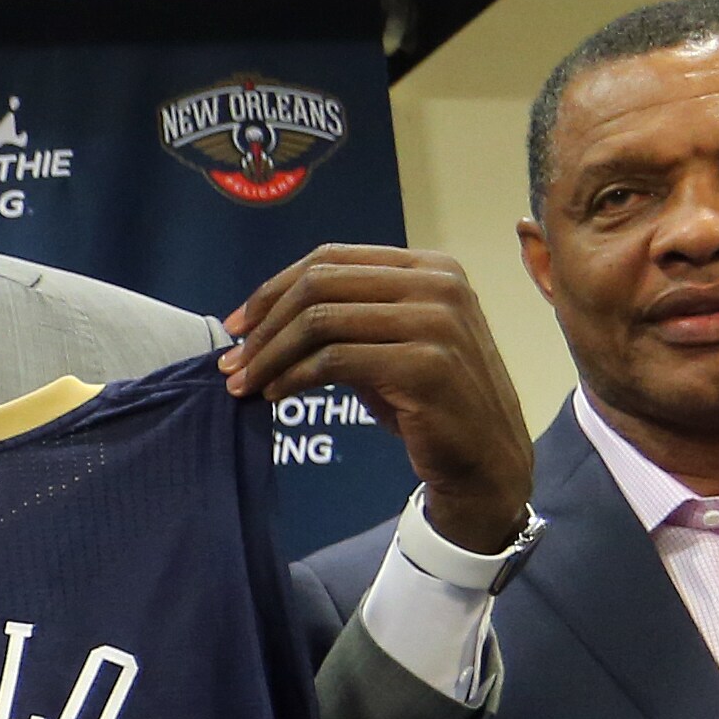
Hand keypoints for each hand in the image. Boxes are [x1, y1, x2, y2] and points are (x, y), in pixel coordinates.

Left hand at [219, 247, 535, 558]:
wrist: (485, 460)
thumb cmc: (430, 402)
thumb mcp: (388, 345)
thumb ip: (343, 319)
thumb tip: (262, 317)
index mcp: (430, 267)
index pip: (331, 258)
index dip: (274, 288)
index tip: (238, 324)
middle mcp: (438, 284)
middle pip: (320, 283)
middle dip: (265, 322)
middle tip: (232, 359)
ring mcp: (436, 321)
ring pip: (321, 320)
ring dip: (271, 354)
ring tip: (245, 382)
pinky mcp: (425, 365)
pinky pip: (335, 360)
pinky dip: (294, 377)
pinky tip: (277, 395)